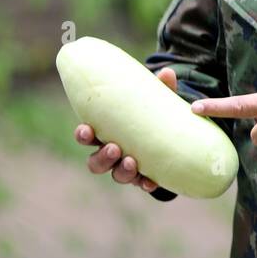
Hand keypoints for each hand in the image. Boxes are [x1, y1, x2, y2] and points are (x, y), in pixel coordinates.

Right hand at [72, 67, 178, 192]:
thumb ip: (160, 89)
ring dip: (122, 171)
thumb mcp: (156, 101)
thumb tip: (166, 73)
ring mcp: (127, 168)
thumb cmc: (153, 115)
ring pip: (116, 175)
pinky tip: (151, 181)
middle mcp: (112, 153)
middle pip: (96, 163)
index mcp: (107, 133)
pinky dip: (145, 183)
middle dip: (102, 157)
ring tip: (133, 162)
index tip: (86, 129)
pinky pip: (142, 184)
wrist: (173, 136)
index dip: (83, 136)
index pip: (86, 137)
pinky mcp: (144, 177)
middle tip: (114, 148)